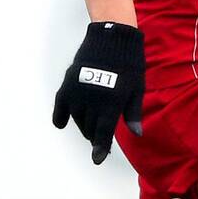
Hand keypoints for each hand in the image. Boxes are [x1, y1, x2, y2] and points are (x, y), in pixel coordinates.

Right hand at [52, 21, 144, 164]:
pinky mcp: (68, 84)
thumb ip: (134, 113)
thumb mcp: (136, 90)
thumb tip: (136, 134)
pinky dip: (61, 117)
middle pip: (90, 129)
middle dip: (96, 137)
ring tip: (91, 126)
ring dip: (84, 126)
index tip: (97, 159)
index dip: (100, 148)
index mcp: (111, 103)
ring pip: (77, 120)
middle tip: (100, 139)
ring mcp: (78, 92)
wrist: (112, 38)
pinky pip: (60, 106)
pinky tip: (62, 123)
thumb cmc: (129, 65)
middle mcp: (93, 100)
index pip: (103, 132)